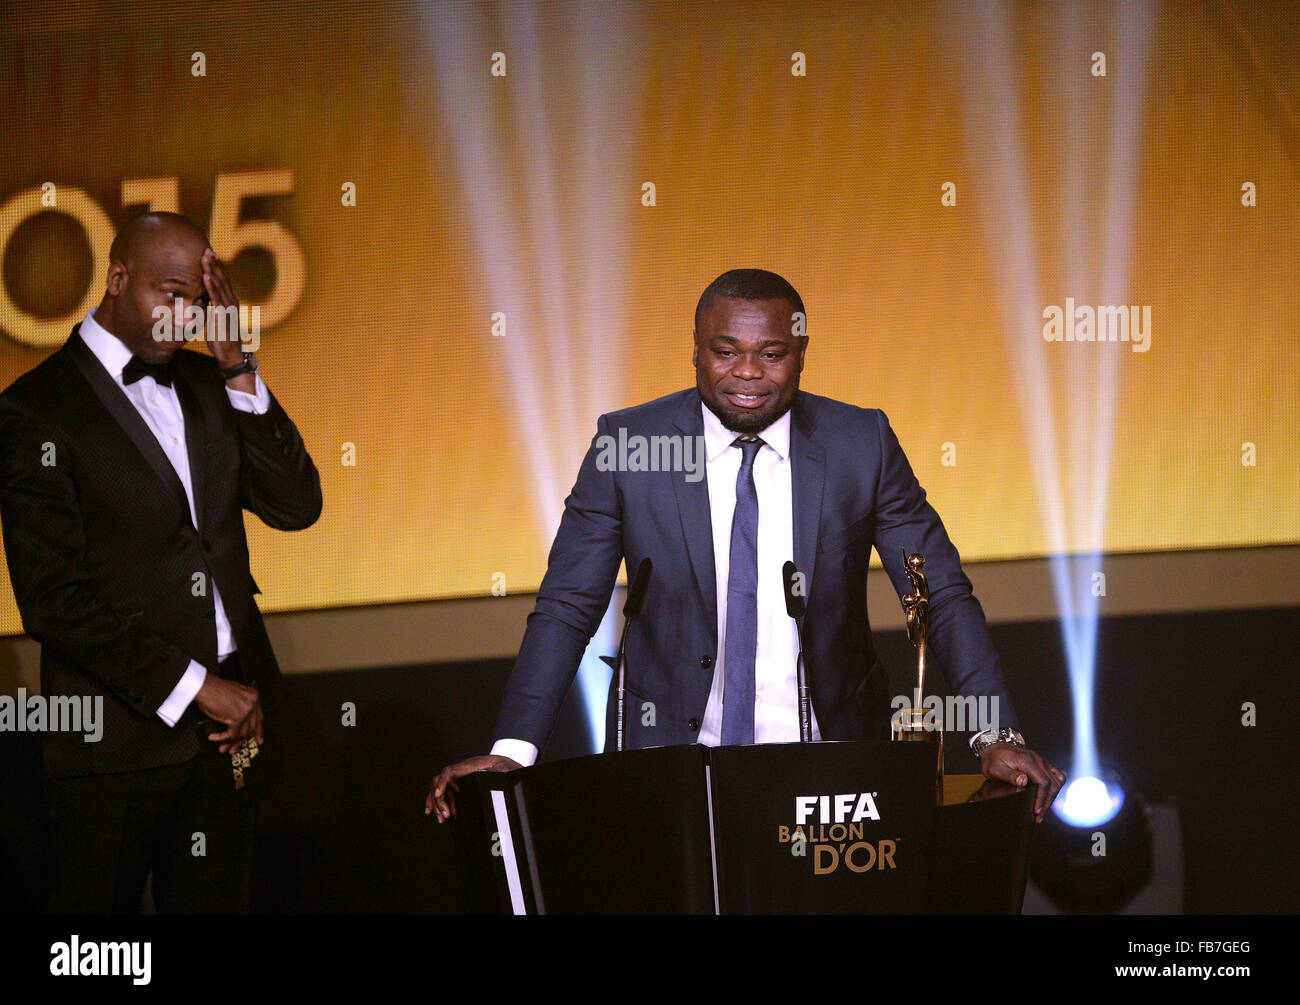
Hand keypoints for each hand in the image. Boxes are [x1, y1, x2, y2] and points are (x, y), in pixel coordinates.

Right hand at [194, 674, 263, 753]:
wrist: (204, 686)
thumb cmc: (213, 690)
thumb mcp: (232, 697)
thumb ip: (239, 708)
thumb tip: (238, 725)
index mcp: (253, 696)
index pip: (259, 717)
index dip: (258, 730)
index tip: (258, 740)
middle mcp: (253, 702)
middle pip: (251, 727)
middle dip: (242, 741)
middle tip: (235, 748)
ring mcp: (246, 710)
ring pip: (242, 733)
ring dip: (231, 742)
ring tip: (223, 747)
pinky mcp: (237, 717)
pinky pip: (231, 734)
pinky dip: (221, 738)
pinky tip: (214, 737)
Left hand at [201, 248, 253, 387]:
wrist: (231, 355)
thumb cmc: (223, 339)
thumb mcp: (217, 320)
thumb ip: (213, 309)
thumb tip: (204, 301)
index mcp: (230, 303)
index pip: (224, 281)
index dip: (218, 267)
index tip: (211, 255)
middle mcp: (231, 302)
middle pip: (223, 278)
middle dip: (214, 264)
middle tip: (207, 250)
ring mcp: (228, 308)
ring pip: (219, 284)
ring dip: (211, 270)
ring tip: (205, 258)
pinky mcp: (222, 315)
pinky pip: (216, 297)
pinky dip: (210, 286)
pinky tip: (205, 276)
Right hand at [426, 754, 521, 822]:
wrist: (508, 765)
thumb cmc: (506, 767)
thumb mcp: (505, 770)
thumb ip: (498, 774)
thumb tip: (493, 780)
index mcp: (472, 765)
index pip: (450, 771)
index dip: (442, 782)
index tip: (438, 794)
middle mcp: (463, 770)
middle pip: (441, 781)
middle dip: (439, 799)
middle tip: (445, 815)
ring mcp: (461, 776)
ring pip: (441, 788)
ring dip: (438, 803)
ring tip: (441, 818)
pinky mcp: (462, 783)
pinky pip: (447, 792)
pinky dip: (440, 802)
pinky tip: (438, 812)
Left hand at [978, 743, 1064, 822]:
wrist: (995, 748)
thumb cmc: (993, 759)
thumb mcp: (995, 769)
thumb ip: (1009, 775)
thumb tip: (1024, 781)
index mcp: (1027, 760)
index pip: (1043, 782)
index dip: (1042, 798)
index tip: (1036, 811)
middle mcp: (1038, 759)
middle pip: (1053, 783)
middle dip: (1047, 802)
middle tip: (1038, 816)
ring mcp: (1042, 760)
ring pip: (1057, 780)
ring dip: (1052, 797)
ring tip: (1042, 811)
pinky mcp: (1043, 764)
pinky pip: (1055, 777)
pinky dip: (1053, 789)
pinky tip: (1046, 799)